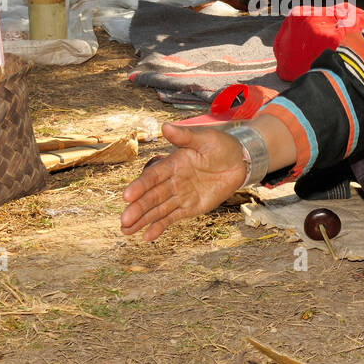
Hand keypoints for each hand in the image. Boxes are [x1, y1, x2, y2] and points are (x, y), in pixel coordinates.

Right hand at [120, 122, 247, 240]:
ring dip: (142, 220)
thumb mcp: (205, 138)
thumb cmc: (220, 146)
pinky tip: (146, 236)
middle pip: (152, 196)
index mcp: (172, 163)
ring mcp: (180, 195)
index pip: (153, 176)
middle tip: (124, 220)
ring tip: (125, 231)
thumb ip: (185, 136)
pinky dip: (159, 227)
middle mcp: (172, 181)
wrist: (239, 161)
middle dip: (138, 208)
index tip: (127, 196)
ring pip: (158, 209)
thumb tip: (164, 126)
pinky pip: (172, 218)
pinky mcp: (190, 208)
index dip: (140, 186)